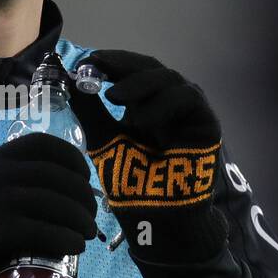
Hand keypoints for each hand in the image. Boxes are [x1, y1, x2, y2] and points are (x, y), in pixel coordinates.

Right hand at [0, 131, 98, 277]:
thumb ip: (18, 182)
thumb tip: (74, 189)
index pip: (40, 144)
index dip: (71, 158)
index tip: (85, 177)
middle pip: (52, 176)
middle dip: (81, 195)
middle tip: (92, 214)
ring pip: (51, 203)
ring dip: (79, 219)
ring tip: (89, 233)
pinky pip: (41, 231)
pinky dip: (66, 239)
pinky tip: (76, 245)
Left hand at [68, 50, 229, 262]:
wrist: (153, 216)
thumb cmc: (130, 182)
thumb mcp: (103, 139)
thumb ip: (90, 110)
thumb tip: (70, 79)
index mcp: (144, 105)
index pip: (130, 72)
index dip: (110, 62)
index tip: (86, 60)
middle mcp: (167, 104)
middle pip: (150, 68)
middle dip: (122, 64)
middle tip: (97, 63)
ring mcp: (188, 111)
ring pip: (167, 78)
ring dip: (137, 83)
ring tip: (112, 96)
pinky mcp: (206, 122)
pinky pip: (187, 97)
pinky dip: (162, 103)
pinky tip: (141, 118)